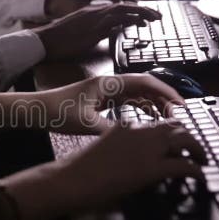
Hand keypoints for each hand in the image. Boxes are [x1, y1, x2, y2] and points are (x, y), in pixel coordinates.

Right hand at [34, 3, 160, 61]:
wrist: (44, 40)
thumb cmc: (59, 41)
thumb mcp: (83, 34)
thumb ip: (99, 31)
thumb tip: (113, 32)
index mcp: (93, 12)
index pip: (119, 8)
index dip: (135, 11)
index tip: (147, 16)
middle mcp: (96, 11)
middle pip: (125, 6)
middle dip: (143, 10)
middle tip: (158, 16)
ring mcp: (95, 18)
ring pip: (124, 10)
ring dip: (141, 13)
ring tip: (154, 18)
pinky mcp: (94, 27)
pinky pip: (116, 19)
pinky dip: (130, 19)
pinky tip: (140, 23)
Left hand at [39, 74, 185, 134]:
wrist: (37, 110)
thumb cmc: (57, 111)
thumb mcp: (86, 124)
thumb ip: (112, 130)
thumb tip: (135, 137)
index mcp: (109, 84)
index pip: (145, 82)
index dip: (166, 92)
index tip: (180, 104)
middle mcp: (111, 84)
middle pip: (146, 86)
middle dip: (164, 98)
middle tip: (179, 114)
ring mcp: (108, 91)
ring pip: (139, 94)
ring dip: (155, 103)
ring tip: (168, 118)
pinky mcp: (103, 100)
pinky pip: (129, 101)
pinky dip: (142, 108)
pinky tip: (150, 118)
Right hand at [54, 122, 205, 209]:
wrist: (71, 179)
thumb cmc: (80, 170)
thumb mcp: (104, 150)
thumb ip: (122, 149)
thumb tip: (135, 162)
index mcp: (127, 126)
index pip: (157, 123)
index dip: (171, 131)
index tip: (178, 141)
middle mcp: (140, 131)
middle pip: (175, 125)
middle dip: (189, 136)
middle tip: (196, 149)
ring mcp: (147, 148)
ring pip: (184, 138)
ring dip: (197, 148)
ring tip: (202, 159)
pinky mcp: (152, 167)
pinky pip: (184, 165)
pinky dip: (197, 169)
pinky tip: (201, 177)